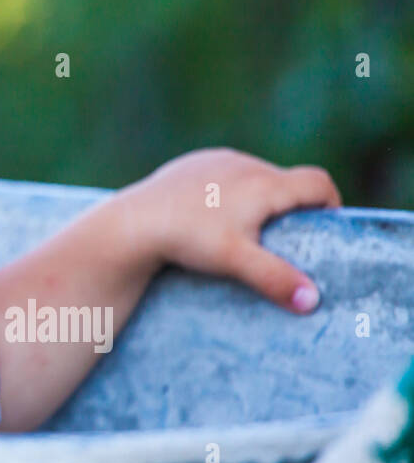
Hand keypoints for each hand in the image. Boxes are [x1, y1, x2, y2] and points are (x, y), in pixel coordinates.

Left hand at [119, 148, 342, 313]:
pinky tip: (213, 215)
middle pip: (287, 180)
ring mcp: (215, 161)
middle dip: (292, 206)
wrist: (133, 222)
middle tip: (286, 239)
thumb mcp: (235, 261)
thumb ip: (276, 279)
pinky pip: (223, 174)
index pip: (318, 183)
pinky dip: (229, 191)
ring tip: (248, 229)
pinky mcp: (191, 164)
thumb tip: (312, 301)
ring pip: (254, 175)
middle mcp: (244, 164)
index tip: (325, 228)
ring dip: (260, 197)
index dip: (329, 204)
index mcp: (265, 183)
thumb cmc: (187, 239)